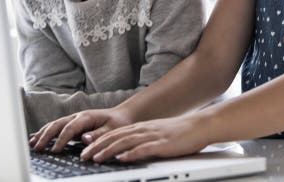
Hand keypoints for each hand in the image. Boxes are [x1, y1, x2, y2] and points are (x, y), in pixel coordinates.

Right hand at [29, 106, 132, 152]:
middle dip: (46, 136)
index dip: (61, 140)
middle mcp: (77, 116)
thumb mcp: (112, 129)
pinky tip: (35, 137)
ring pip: (54, 125)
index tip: (54, 151)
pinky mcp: (72, 123)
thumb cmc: (117, 123)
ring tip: (32, 143)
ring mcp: (73, 118)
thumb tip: (83, 138)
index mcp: (86, 117)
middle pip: (57, 124)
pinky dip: (45, 132)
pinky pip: (56, 127)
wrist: (121, 115)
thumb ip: (98, 134)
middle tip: (37, 148)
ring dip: (42, 133)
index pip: (70, 128)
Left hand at [82, 114, 210, 162]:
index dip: (98, 141)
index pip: (115, 133)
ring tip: (96, 158)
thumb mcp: (158, 134)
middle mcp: (144, 130)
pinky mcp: (163, 144)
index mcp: (142, 128)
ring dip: (109, 150)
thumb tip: (128, 151)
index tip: (85, 149)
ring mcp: (153, 136)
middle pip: (116, 137)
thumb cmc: (181, 132)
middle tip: (83, 155)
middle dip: (97, 147)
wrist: (200, 125)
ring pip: (126, 142)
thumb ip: (143, 141)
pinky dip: (131, 154)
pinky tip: (122, 159)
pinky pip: (144, 149)